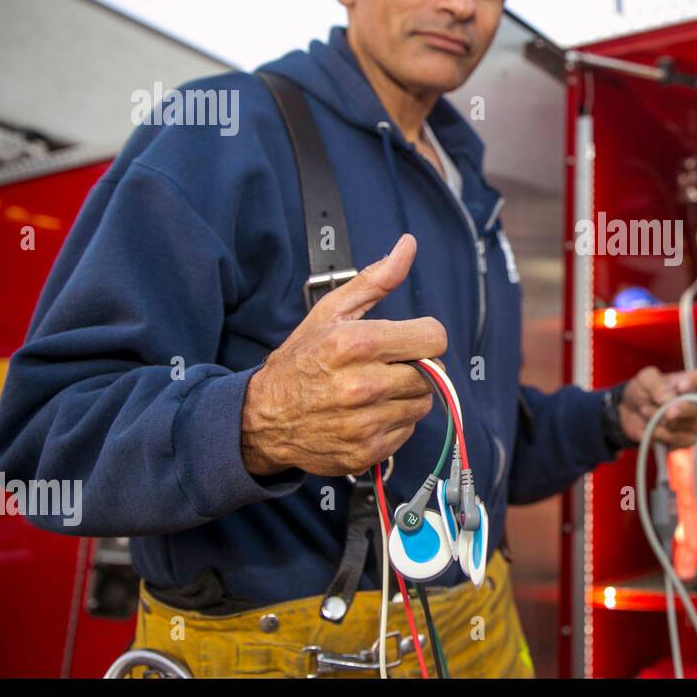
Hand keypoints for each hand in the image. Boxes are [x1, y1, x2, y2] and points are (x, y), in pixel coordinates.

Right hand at [240, 234, 447, 477]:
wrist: (262, 418)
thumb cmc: (300, 360)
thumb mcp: (332, 312)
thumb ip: (377, 279)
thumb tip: (408, 245)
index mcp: (356, 343)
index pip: (434, 338)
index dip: (425, 336)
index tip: (408, 339)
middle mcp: (363, 385)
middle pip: (433, 373)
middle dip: (416, 366)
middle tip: (386, 365)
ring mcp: (365, 422)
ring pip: (424, 403)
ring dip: (408, 394)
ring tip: (376, 388)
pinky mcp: (368, 451)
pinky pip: (408, 431)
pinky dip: (396, 421)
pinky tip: (369, 412)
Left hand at [617, 366, 696, 447]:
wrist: (631, 411)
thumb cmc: (643, 389)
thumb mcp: (645, 380)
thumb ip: (656, 386)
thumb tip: (669, 399)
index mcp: (693, 382)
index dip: (695, 383)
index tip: (680, 387)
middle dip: (682, 410)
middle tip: (667, 412)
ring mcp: (695, 423)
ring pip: (689, 426)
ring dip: (663, 421)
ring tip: (645, 411)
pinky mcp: (686, 439)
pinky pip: (679, 441)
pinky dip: (661, 435)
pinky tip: (650, 428)